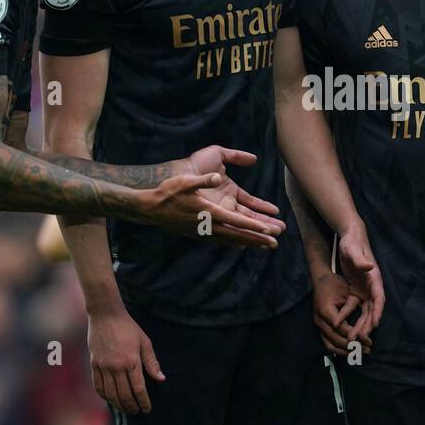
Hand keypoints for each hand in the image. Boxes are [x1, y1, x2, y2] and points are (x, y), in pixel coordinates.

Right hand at [87, 305, 163, 413]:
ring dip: (118, 405)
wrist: (106, 315)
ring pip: (110, 394)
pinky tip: (110, 399)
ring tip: (125, 409)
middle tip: (136, 411)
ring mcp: (103, 366)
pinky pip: (98, 386)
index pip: (139, 389)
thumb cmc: (128, 328)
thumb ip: (152, 362)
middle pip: (124, 395)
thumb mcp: (145, 342)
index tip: (147, 409)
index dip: (143, 401)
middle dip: (132, 406)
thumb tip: (161, 379)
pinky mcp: (94, 364)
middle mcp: (116, 367)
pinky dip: (104, 396)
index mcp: (132, 361)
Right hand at [136, 158, 283, 248]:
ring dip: (248, 243)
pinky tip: (240, 245)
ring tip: (264, 247)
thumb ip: (203, 180)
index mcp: (209, 213)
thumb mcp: (186, 182)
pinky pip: (221, 240)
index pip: (237, 221)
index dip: (254, 226)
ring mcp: (203, 232)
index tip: (268, 230)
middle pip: (238, 235)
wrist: (149, 208)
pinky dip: (234, 242)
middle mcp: (208, 226)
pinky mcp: (199, 233)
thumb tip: (217, 177)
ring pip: (231, 240)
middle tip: (275, 244)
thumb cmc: (168, 192)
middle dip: (257, 239)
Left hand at [181, 146, 285, 234]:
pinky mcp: (209, 218)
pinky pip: (226, 228)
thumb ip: (236, 156)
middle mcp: (225, 205)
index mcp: (229, 193)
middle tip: (280, 232)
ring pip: (241, 225)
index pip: (251, 203)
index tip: (277, 213)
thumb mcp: (218, 155)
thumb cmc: (194, 164)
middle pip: (249, 218)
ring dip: (256, 232)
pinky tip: (246, 242)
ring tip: (271, 239)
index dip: (264, 208)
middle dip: (265, 225)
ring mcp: (217, 213)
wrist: (175, 174)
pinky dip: (236, 235)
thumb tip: (253, 158)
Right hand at [311, 271, 368, 354]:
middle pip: (336, 339)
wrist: (320, 279)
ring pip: (330, 345)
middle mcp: (319, 320)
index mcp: (326, 310)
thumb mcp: (346, 290)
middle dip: (353, 346)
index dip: (356, 336)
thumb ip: (354, 305)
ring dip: (346, 351)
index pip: (342, 329)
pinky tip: (349, 352)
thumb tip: (365, 321)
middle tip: (368, 349)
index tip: (369, 340)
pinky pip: (327, 343)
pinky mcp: (318, 327)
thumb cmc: (335, 283)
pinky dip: (338, 350)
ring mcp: (317, 324)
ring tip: (360, 353)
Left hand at [337, 223, 384, 344]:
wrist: (349, 238)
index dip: (378, 312)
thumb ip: (360, 260)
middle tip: (360, 337)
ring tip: (353, 337)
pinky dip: (351, 316)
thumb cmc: (352, 243)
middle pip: (372, 309)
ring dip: (360, 324)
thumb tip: (369, 267)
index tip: (375, 324)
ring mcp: (364, 289)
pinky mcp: (356, 290)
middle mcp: (371, 286)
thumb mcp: (353, 250)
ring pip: (364, 311)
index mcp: (374, 278)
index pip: (379, 298)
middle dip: (367, 324)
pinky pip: (355, 307)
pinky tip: (344, 326)